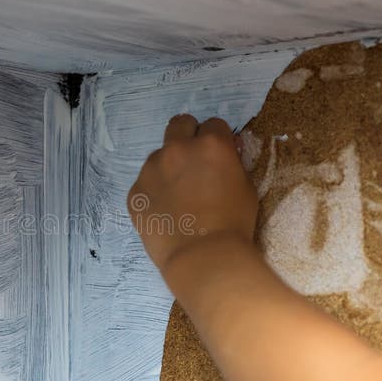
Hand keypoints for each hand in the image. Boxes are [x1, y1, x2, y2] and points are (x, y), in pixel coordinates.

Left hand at [127, 114, 257, 273]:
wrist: (203, 256)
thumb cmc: (233, 223)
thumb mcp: (246, 187)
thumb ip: (231, 164)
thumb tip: (224, 155)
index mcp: (211, 144)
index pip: (213, 124)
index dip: (218, 140)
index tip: (219, 156)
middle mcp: (177, 148)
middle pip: (179, 124)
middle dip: (188, 136)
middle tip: (195, 163)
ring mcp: (151, 169)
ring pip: (159, 155)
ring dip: (169, 167)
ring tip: (179, 197)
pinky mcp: (135, 191)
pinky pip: (145, 184)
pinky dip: (154, 192)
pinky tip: (166, 214)